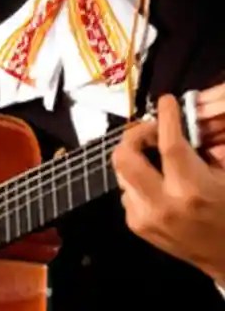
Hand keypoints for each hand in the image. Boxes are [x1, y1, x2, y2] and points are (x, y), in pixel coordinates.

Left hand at [113, 95, 224, 283]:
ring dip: (136, 159)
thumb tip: (183, 126)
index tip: (166, 100)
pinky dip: (138, 182)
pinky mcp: (136, 225)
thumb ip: (204, 153)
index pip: (170, 144)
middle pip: (124, 158)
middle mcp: (162, 204)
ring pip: (122, 173)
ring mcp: (144, 217)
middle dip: (133, 136)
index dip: (167, 117)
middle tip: (149, 131)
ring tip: (155, 158)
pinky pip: (127, 191)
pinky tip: (157, 185)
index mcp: (193, 190)